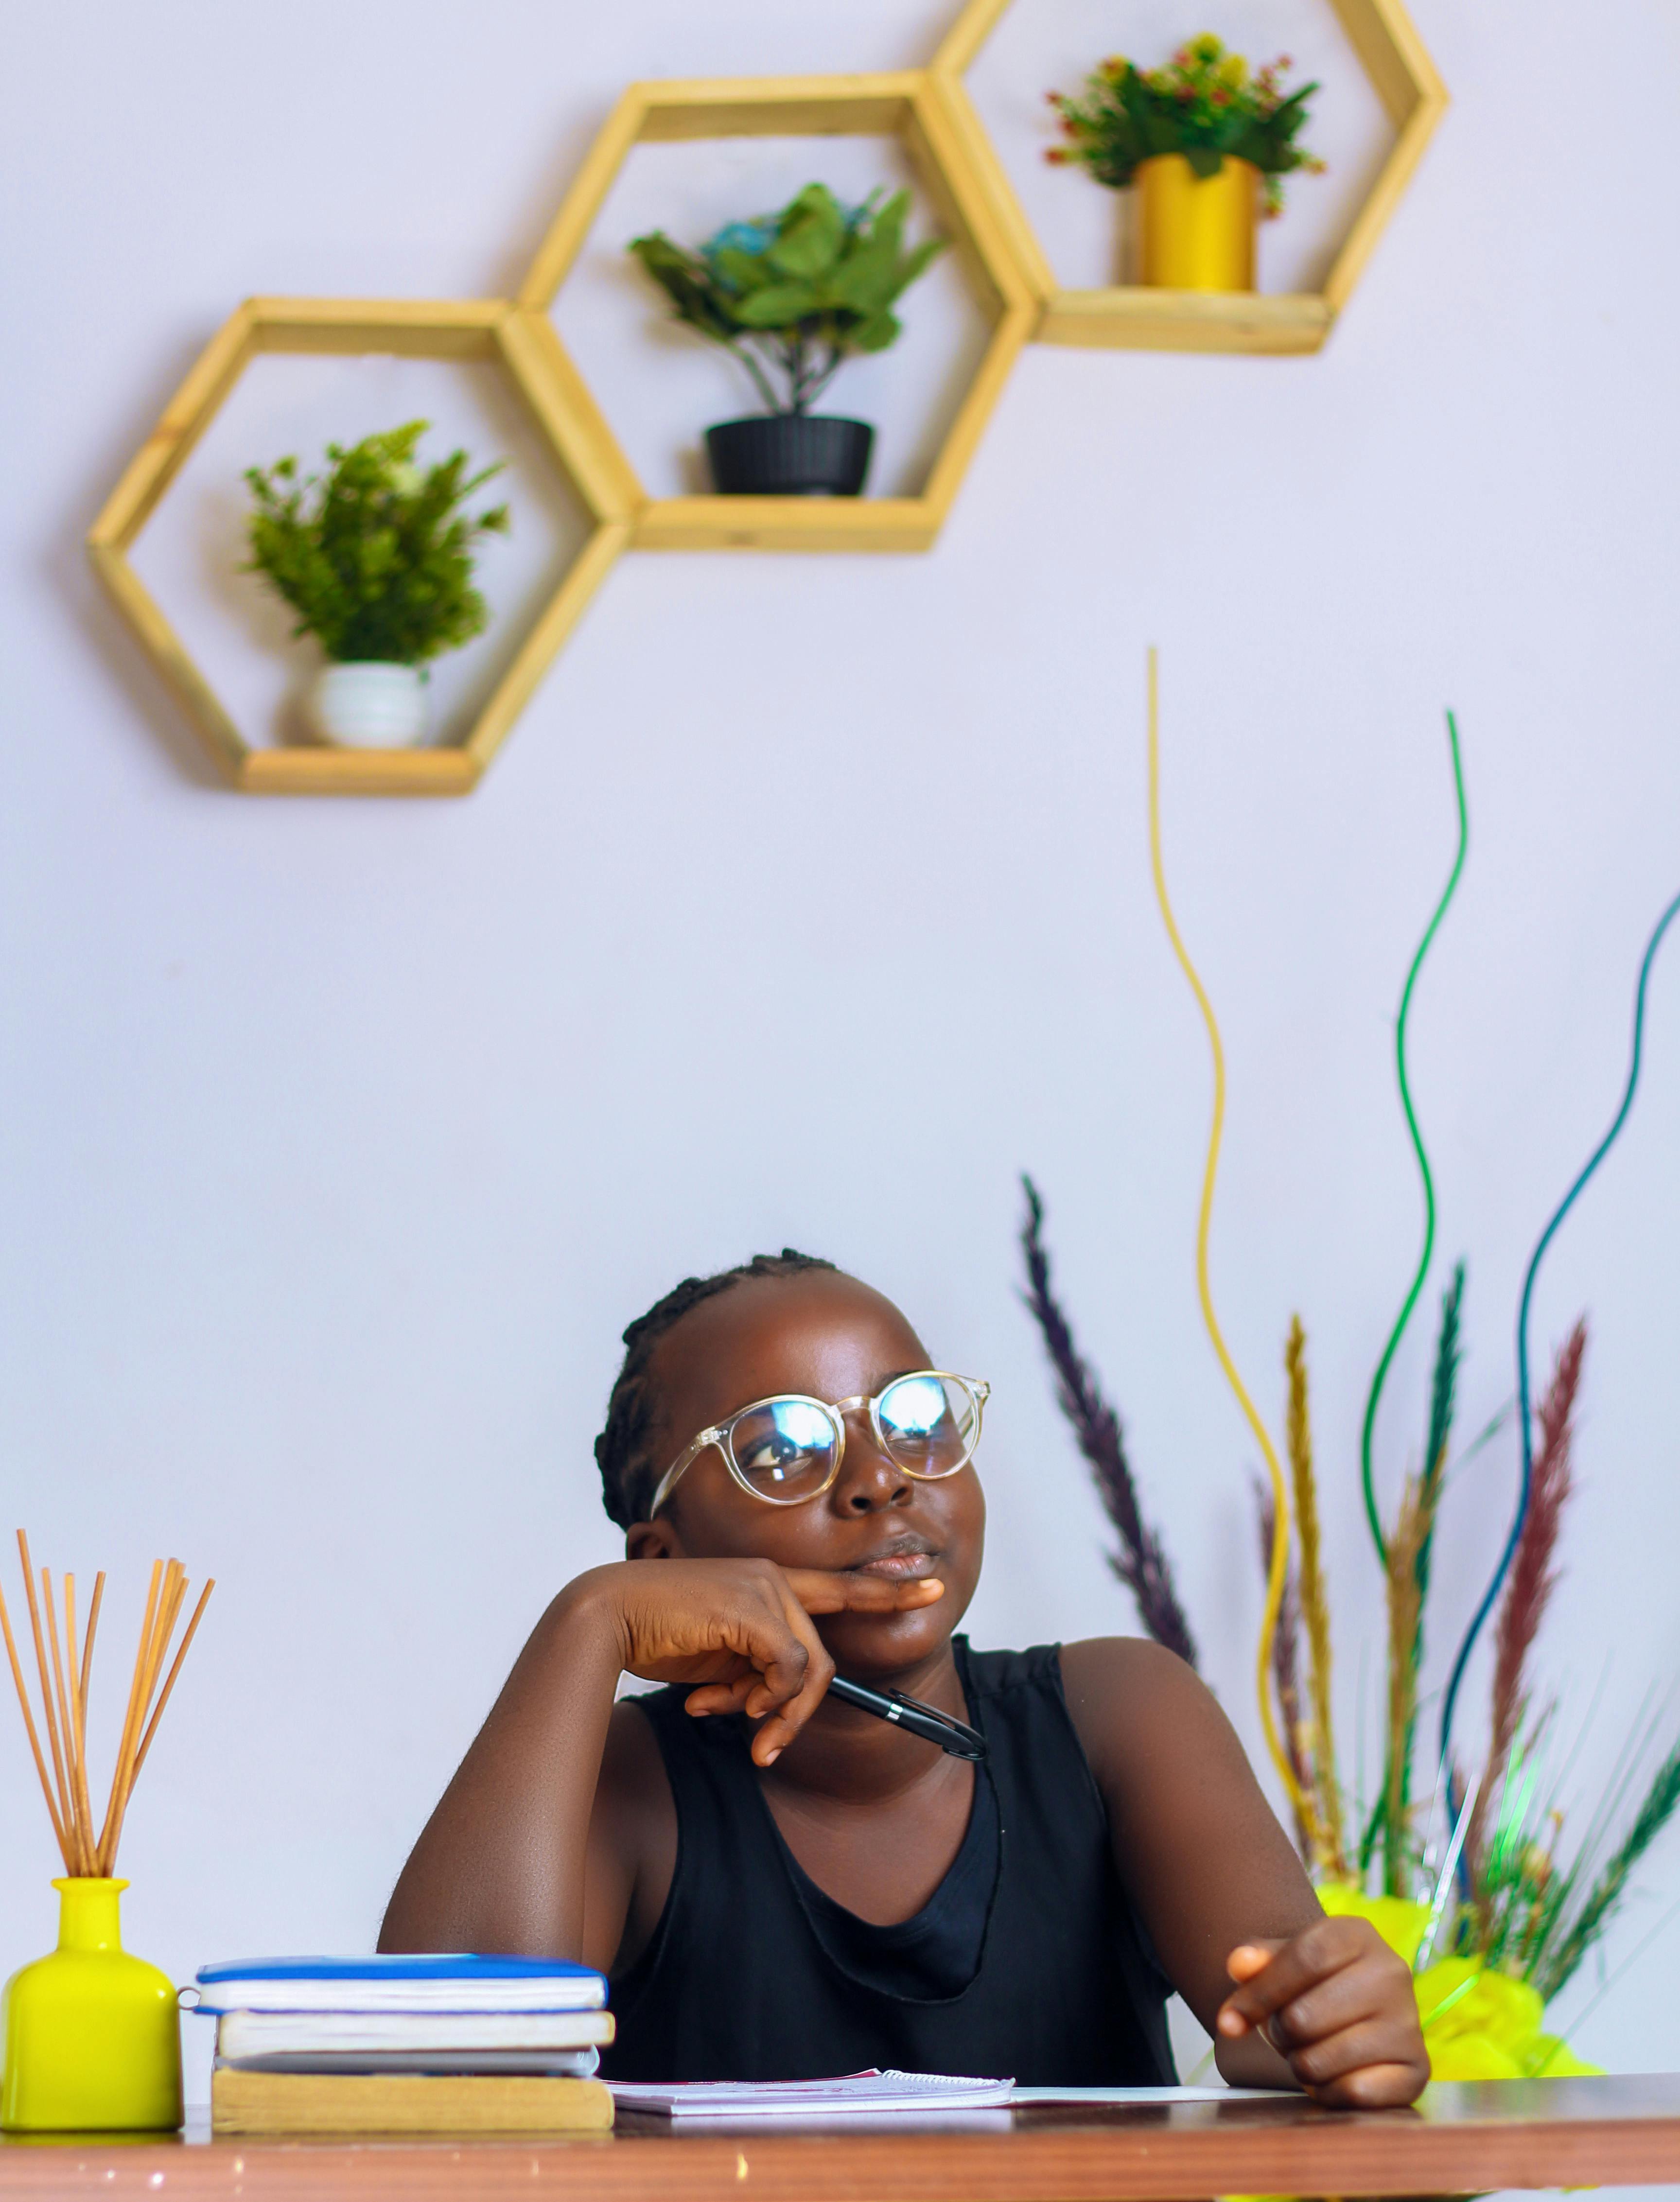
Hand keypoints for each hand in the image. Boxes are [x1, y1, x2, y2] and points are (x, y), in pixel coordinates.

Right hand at [572, 1558, 943, 1767]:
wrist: (606, 1617)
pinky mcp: (753, 1607)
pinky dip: (764, 1697)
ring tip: (736, 1722)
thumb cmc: (655, 1636)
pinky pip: (787, 1668)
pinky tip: (723, 1704)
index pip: (841, 1586)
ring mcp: (766, 1588)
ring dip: (777, 1712)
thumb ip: (754, 1671)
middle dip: (799, 1712)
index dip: (889, 1592)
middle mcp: (774, 1577)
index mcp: (767, 1583)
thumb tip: (771, 1706)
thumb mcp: (718, 1661)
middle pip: (823, 1658)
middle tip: (764, 1746)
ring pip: (808, 1669)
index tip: (933, 1587)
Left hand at [1216, 1916, 1428, 2106]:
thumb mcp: (1284, 1963)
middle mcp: (1392, 1972)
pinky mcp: (1417, 2069)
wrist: (1363, 2014)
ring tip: (1310, 2050)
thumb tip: (1238, 1965)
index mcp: (1357, 1934)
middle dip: (1279, 2034)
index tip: (1228, 2021)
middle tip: (1285, 2033)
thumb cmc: (1314, 1985)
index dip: (1259, 1993)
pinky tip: (1333, 2075)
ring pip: (1322, 2059)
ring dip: (1301, 2065)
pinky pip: (1352, 2093)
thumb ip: (1257, 1962)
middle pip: (1305, 2016)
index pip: (1303, 1957)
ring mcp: (1409, 2022)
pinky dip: (1329, 2093)